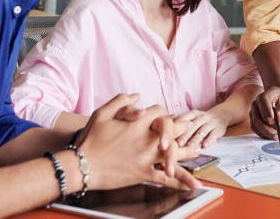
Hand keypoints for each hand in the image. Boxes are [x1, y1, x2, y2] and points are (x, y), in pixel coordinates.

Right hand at [78, 94, 199, 190]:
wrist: (81, 166)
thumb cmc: (90, 139)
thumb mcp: (102, 113)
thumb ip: (121, 100)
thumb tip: (137, 95)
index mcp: (138, 123)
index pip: (160, 112)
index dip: (163, 113)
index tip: (165, 116)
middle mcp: (147, 139)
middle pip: (174, 129)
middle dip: (183, 127)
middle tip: (190, 128)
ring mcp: (147, 157)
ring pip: (175, 153)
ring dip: (188, 151)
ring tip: (198, 151)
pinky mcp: (143, 174)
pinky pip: (166, 178)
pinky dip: (180, 180)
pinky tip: (190, 184)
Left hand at [173, 109, 228, 148]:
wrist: (221, 115)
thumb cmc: (202, 120)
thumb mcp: (193, 118)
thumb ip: (181, 124)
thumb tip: (165, 134)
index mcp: (193, 114)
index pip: (183, 118)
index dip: (176, 126)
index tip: (168, 135)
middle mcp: (202, 117)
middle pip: (192, 126)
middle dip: (184, 135)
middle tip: (177, 144)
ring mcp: (211, 123)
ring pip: (202, 131)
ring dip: (195, 140)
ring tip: (189, 148)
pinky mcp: (218, 129)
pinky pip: (213, 134)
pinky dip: (209, 140)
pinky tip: (204, 146)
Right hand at [249, 86, 279, 139]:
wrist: (279, 96)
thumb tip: (279, 118)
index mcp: (267, 94)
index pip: (263, 101)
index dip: (267, 111)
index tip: (273, 121)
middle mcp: (257, 103)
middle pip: (257, 117)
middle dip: (267, 128)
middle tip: (278, 133)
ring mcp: (253, 111)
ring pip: (255, 125)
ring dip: (266, 133)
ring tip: (278, 135)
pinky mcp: (254, 119)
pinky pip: (256, 129)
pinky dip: (264, 134)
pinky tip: (272, 135)